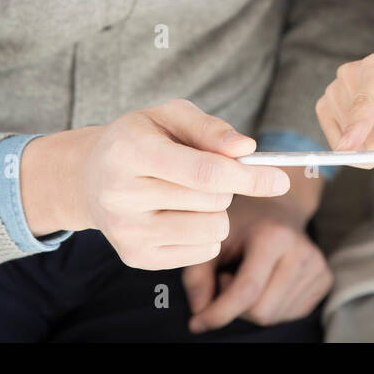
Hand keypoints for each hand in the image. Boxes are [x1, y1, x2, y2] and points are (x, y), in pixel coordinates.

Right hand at [23, 99, 290, 269]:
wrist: (91, 177)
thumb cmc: (141, 139)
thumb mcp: (169, 116)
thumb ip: (210, 129)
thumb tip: (247, 149)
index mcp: (130, 151)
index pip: (202, 172)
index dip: (247, 176)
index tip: (281, 179)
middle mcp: (122, 196)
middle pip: (213, 201)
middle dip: (226, 185)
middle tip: (202, 171)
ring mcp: (127, 232)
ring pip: (213, 230)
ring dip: (217, 211)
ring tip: (190, 194)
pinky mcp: (136, 258)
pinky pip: (202, 252)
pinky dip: (205, 233)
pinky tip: (180, 214)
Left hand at [181, 176, 330, 332]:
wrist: (278, 209)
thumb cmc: (241, 224)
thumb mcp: (213, 239)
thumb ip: (197, 273)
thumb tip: (199, 309)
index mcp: (274, 236)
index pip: (247, 291)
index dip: (219, 313)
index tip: (196, 323)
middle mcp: (302, 252)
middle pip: (261, 311)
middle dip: (235, 307)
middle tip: (227, 279)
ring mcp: (318, 266)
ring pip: (274, 317)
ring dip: (251, 307)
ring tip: (248, 276)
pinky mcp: (325, 280)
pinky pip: (288, 314)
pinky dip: (269, 306)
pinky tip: (266, 282)